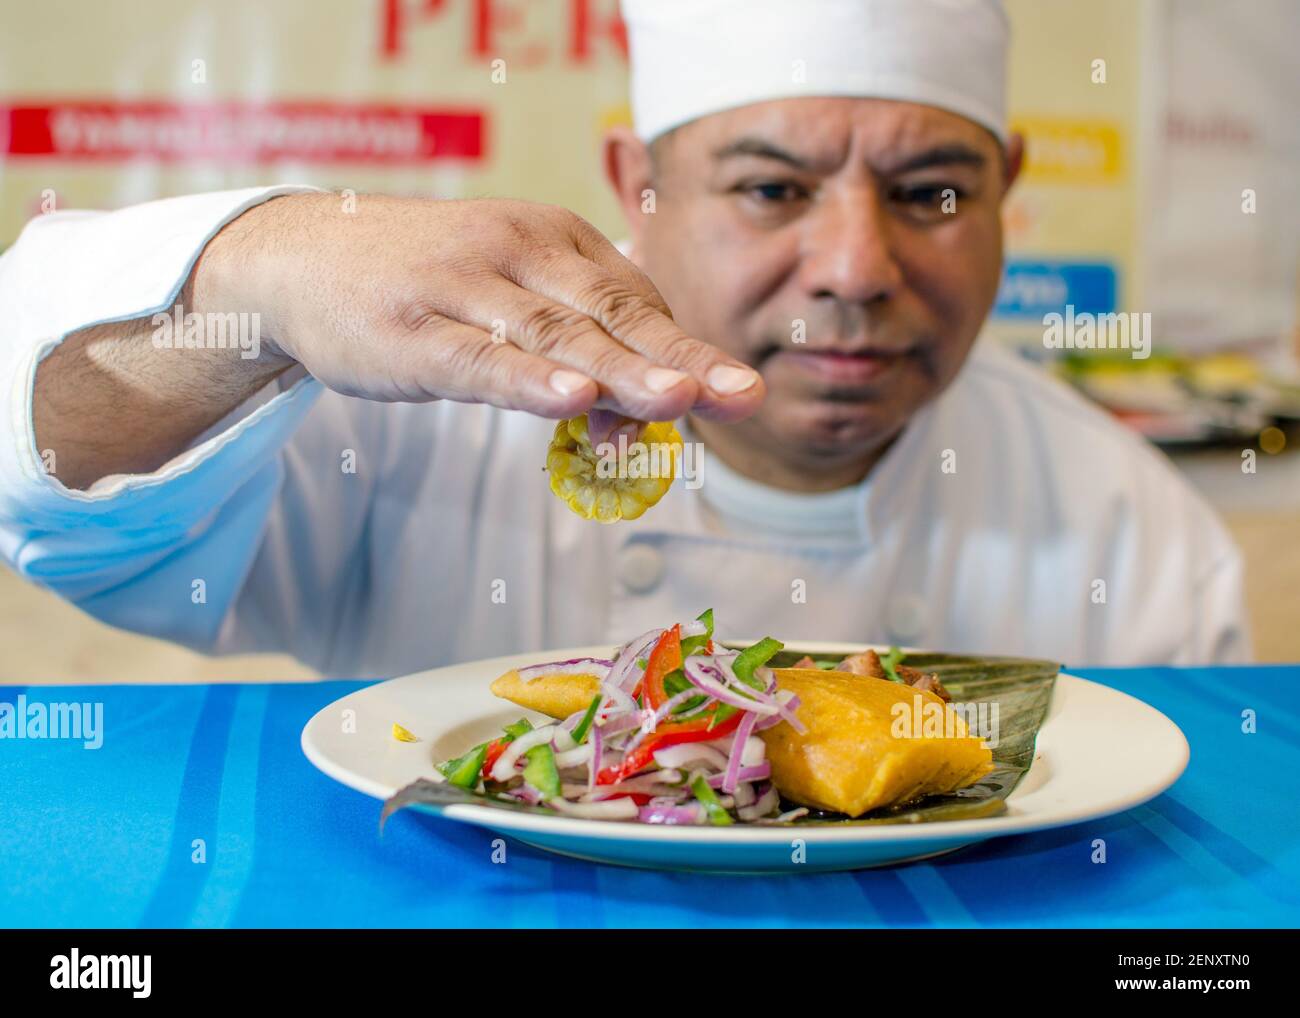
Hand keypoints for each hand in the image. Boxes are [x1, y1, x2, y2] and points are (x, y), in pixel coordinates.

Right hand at [206, 193, 764, 422]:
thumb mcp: (511, 304)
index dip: (683, 352)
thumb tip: (632, 427)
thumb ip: (573, 359)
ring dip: (619, 371)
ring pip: (554, 337)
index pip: (635, 302)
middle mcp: (517, 252)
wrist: (305, 256)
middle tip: (742, 394)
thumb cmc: (429, 285)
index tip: (735, 396)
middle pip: (611, 314)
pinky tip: (570, 400)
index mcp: (554, 240)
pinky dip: (525, 381)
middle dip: (681, 358)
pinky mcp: (411, 330)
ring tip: (678, 399)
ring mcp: (461, 288)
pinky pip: (477, 360)